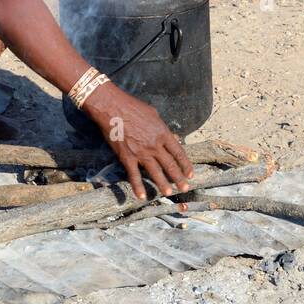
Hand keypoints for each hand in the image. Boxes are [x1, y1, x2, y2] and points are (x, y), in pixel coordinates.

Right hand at [84, 83, 193, 198]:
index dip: (185, 164)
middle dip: (179, 178)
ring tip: (169, 193)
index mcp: (163, 133)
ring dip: (163, 184)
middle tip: (185, 188)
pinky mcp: (127, 157)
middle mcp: (154, 145)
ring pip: (155, 172)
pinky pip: (134, 175)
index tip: (190, 174)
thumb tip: (171, 137)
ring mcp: (141, 152)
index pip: (178, 152)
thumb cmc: (133, 106)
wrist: (112, 107)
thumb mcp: (154, 114)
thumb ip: (162, 128)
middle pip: (170, 165)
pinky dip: (138, 187)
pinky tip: (142, 196)